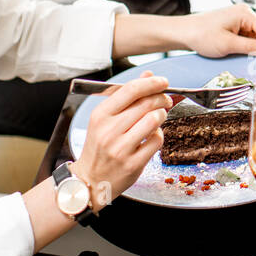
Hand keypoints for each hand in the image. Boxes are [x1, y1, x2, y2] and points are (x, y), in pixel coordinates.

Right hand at [75, 72, 171, 208]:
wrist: (90, 180)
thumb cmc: (99, 146)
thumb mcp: (105, 119)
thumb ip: (127, 96)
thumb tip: (148, 75)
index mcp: (100, 115)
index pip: (130, 90)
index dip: (151, 83)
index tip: (163, 81)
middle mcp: (109, 131)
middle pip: (146, 104)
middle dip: (162, 98)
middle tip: (165, 100)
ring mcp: (121, 149)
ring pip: (154, 120)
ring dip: (161, 115)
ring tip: (158, 117)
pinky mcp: (133, 164)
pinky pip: (157, 140)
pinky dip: (159, 135)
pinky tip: (152, 136)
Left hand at [176, 3, 255, 58]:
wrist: (183, 32)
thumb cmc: (200, 34)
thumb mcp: (228, 44)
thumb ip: (251, 47)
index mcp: (244, 14)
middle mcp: (244, 14)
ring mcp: (239, 20)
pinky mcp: (234, 27)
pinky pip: (249, 38)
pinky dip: (253, 48)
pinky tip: (254, 57)